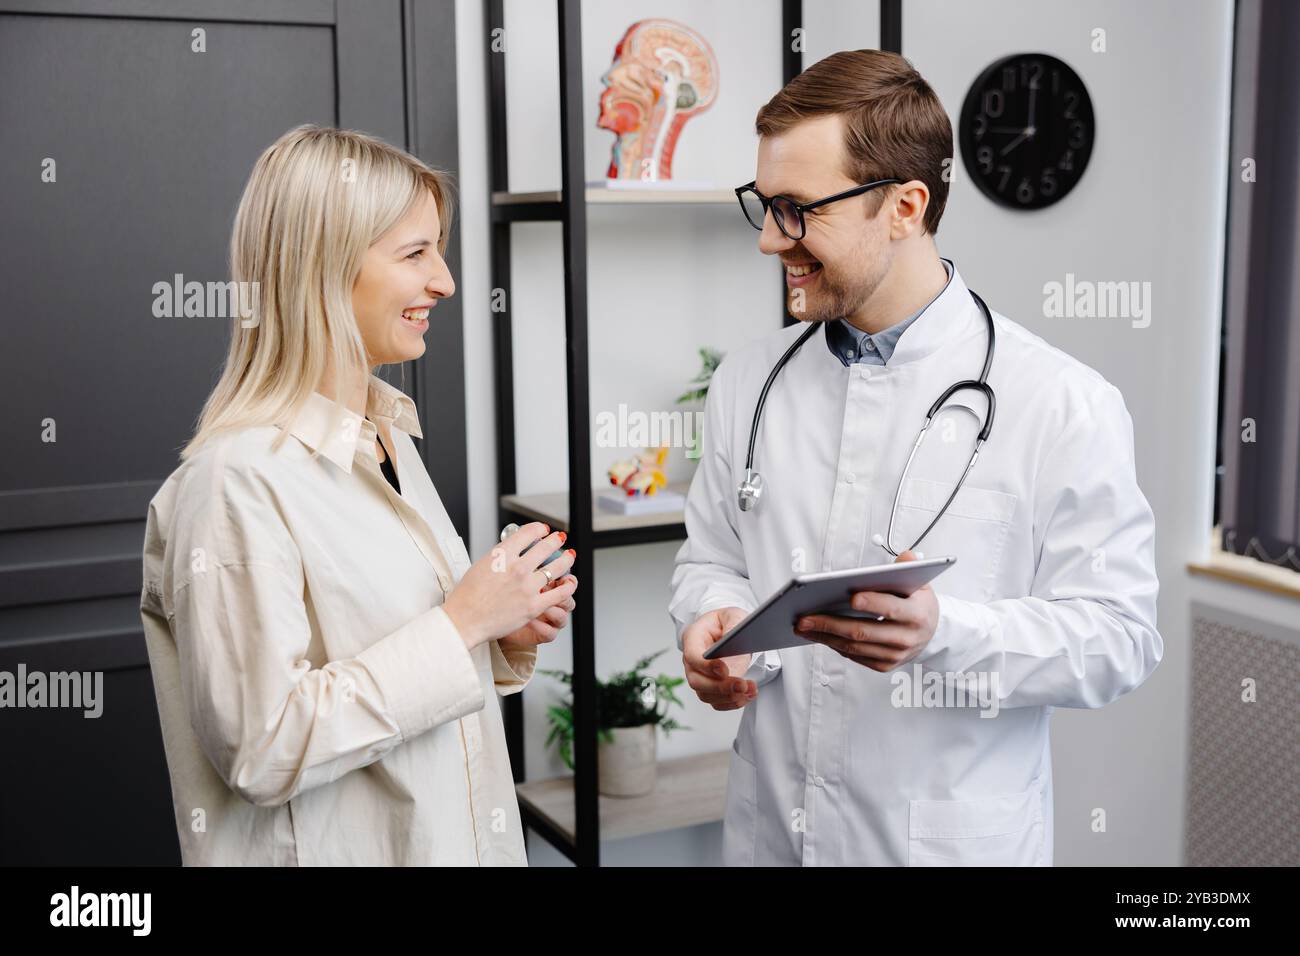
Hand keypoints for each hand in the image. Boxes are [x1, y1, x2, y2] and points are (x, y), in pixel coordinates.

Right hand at [442, 522, 577, 649]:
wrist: (465, 619)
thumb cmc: (468, 595)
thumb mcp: (482, 564)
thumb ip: (501, 556)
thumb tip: (513, 550)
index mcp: (502, 554)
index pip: (528, 533)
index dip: (539, 529)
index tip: (543, 529)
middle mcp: (517, 567)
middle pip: (546, 546)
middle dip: (555, 540)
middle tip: (559, 538)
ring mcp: (527, 586)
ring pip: (557, 567)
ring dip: (566, 559)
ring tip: (569, 556)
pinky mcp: (534, 605)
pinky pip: (560, 592)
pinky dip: (568, 585)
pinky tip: (570, 582)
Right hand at [681, 607, 756, 710]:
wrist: (727, 631)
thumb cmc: (726, 622)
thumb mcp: (733, 615)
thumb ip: (733, 625)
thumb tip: (733, 639)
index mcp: (693, 638)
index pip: (693, 656)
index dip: (706, 666)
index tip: (725, 670)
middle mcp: (691, 661)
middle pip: (696, 681)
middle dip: (720, 687)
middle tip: (741, 685)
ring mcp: (699, 676)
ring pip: (706, 695)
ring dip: (729, 697)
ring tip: (750, 688)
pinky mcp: (711, 688)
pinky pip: (717, 702)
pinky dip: (733, 702)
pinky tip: (748, 695)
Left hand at [793, 550, 938, 671]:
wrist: (931, 633)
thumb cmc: (918, 604)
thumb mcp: (920, 583)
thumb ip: (909, 568)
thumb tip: (906, 557)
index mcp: (917, 614)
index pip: (892, 608)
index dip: (872, 603)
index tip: (850, 596)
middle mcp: (906, 637)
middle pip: (863, 631)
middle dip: (830, 624)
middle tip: (805, 617)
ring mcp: (895, 654)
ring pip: (854, 647)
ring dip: (824, 637)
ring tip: (803, 626)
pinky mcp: (884, 665)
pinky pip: (855, 656)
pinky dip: (834, 645)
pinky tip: (818, 635)